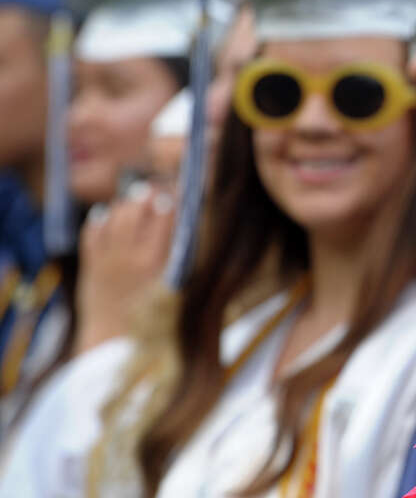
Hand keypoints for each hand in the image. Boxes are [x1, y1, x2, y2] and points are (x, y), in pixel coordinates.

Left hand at [73, 182, 174, 354]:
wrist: (116, 343)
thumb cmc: (158, 319)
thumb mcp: (181, 288)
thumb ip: (189, 258)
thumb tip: (204, 231)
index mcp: (159, 260)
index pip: (169, 213)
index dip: (175, 197)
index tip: (181, 193)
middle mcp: (133, 255)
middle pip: (140, 207)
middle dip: (149, 195)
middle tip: (156, 192)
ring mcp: (109, 258)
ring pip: (117, 214)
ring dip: (127, 204)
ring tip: (136, 201)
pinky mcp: (91, 263)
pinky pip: (92, 231)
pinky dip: (100, 219)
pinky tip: (109, 216)